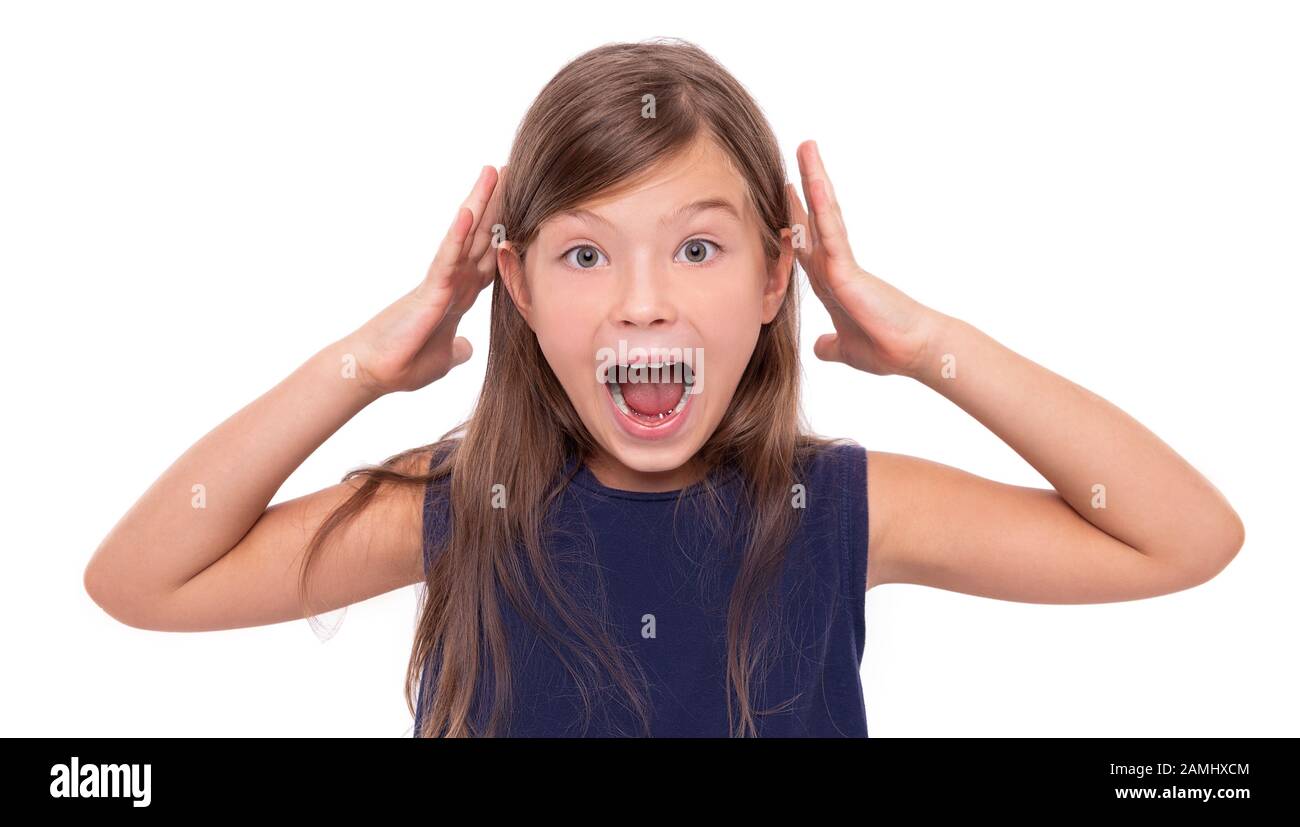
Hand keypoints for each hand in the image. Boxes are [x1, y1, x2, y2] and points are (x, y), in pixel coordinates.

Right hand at [345, 164, 505, 394]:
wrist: (375, 372)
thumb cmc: (403, 363)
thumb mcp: (443, 358)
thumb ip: (456, 349)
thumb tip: (466, 348)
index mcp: (461, 294)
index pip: (490, 256)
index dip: (507, 232)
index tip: (524, 207)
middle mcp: (453, 280)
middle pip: (482, 235)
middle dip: (498, 204)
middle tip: (514, 169)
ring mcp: (442, 280)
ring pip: (466, 235)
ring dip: (480, 202)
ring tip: (494, 171)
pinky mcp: (430, 289)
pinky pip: (447, 257)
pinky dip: (458, 235)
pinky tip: (468, 211)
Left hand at [788, 140, 942, 377]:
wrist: (914, 351)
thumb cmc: (887, 348)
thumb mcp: (847, 349)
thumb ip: (831, 346)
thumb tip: (820, 347)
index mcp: (832, 281)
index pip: (808, 243)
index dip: (796, 220)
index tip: (785, 196)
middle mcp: (836, 266)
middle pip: (816, 218)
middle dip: (805, 187)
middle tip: (800, 152)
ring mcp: (842, 264)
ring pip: (824, 215)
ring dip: (814, 179)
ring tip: (806, 147)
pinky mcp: (848, 270)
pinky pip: (831, 234)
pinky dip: (822, 209)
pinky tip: (813, 184)